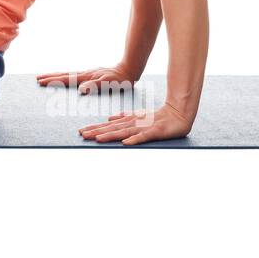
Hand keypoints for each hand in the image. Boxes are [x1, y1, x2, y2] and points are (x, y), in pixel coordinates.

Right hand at [36, 62, 140, 94]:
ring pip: (68, 74)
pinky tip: (65, 78)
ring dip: (56, 76)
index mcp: (86, 77)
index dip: (53, 80)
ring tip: (46, 77)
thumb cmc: (120, 80)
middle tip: (37, 78)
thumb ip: (95, 86)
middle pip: (64, 75)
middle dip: (50, 76)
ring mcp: (88, 73)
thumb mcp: (109, 84)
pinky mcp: (91, 75)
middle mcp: (85, 74)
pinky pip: (74, 76)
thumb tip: (80, 90)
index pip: (66, 79)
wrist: (129, 69)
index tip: (40, 81)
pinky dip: (66, 77)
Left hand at [78, 102, 193, 145]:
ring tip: (97, 139)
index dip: (94, 128)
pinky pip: (143, 137)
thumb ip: (124, 117)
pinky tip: (125, 143)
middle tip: (82, 135)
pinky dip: (134, 139)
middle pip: (112, 128)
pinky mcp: (154, 132)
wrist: (177, 114)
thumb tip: (110, 117)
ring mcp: (143, 127)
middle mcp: (133, 123)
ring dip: (110, 135)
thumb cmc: (157, 116)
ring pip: (124, 132)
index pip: (108, 126)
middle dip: (96, 132)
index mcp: (128, 121)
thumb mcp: (138, 116)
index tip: (81, 132)